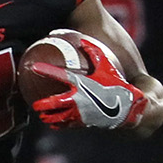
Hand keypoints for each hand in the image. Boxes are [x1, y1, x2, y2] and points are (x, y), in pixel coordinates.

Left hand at [28, 37, 146, 129]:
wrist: (129, 107)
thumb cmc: (118, 84)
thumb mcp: (107, 65)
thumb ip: (93, 52)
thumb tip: (81, 38)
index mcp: (82, 83)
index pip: (60, 75)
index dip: (46, 70)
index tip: (33, 66)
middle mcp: (78, 99)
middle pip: (53, 103)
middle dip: (41, 104)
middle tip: (34, 103)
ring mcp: (80, 113)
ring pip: (57, 117)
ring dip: (47, 117)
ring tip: (41, 115)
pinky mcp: (83, 122)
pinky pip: (66, 124)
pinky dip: (58, 124)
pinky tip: (53, 123)